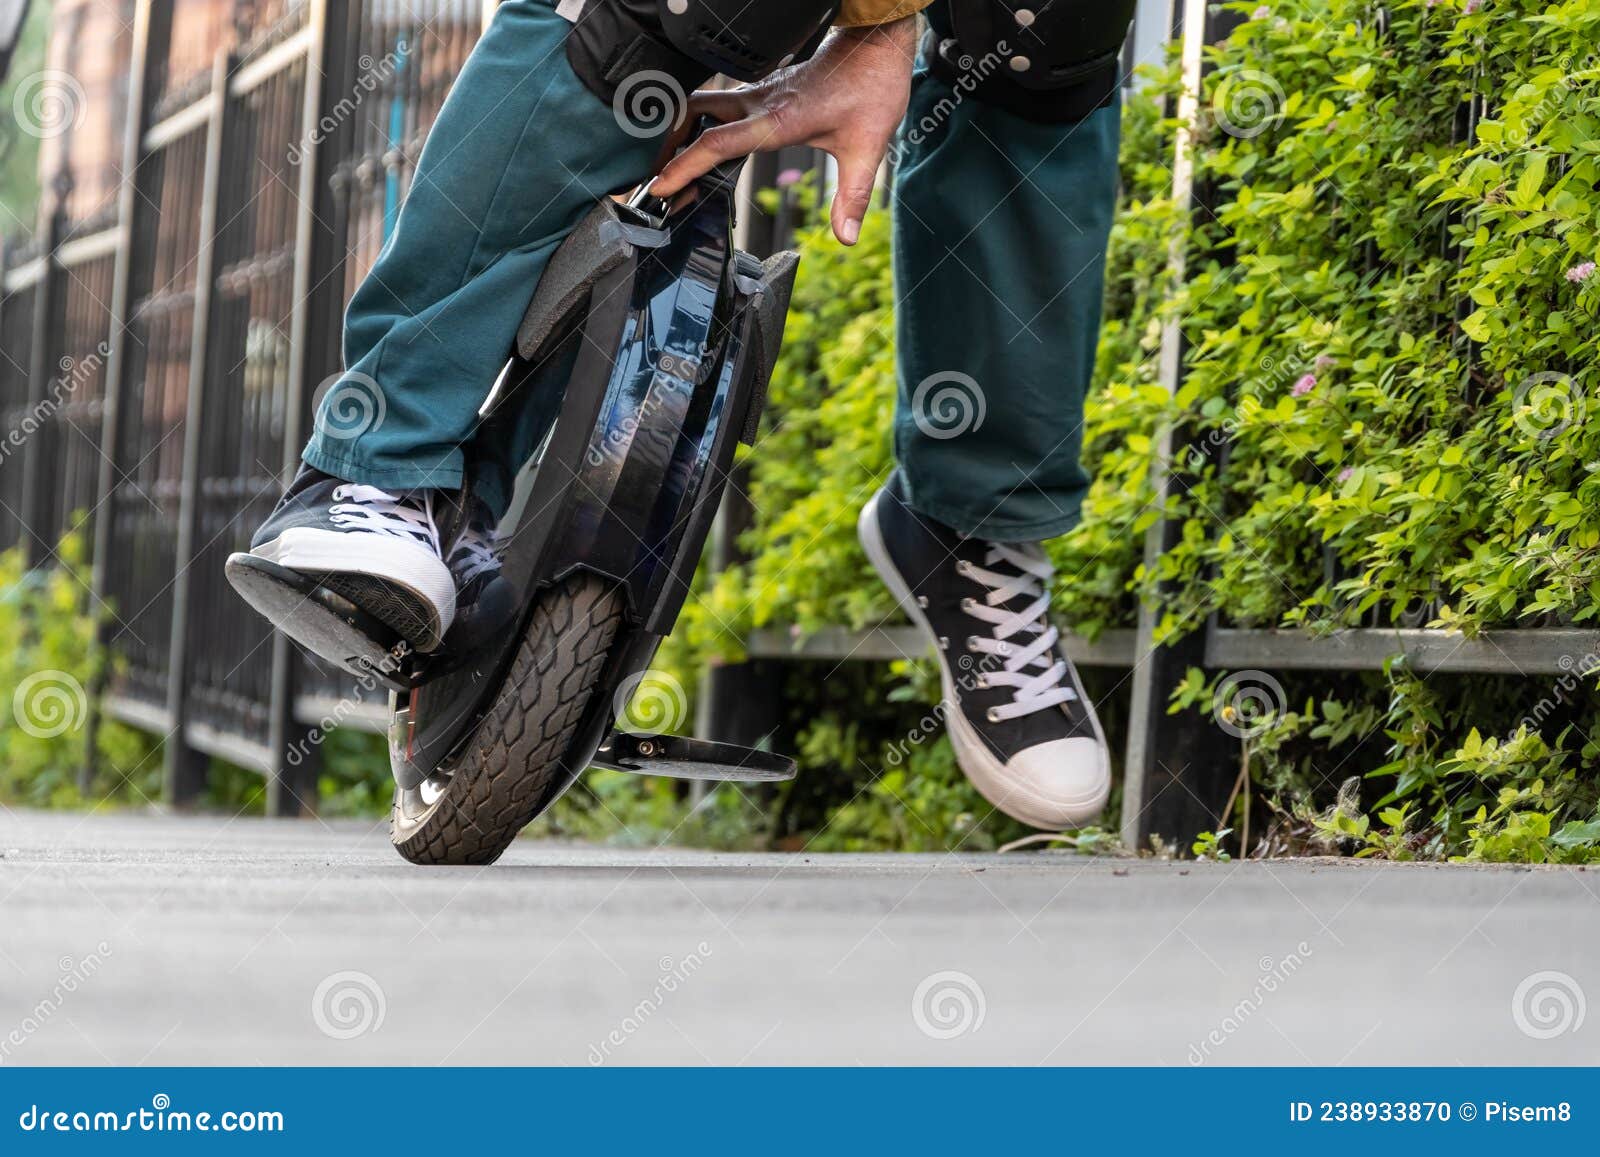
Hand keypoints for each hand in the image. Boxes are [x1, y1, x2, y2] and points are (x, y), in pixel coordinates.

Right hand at [649, 17, 917, 245]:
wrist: (875, 46)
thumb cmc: (871, 89)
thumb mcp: (867, 148)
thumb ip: (852, 196)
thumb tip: (846, 237)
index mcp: (775, 120)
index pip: (715, 143)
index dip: (683, 167)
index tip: (660, 188)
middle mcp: (759, 103)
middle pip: (692, 116)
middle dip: (668, 147)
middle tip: (657, 180)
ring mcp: (758, 93)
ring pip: (701, 105)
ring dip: (681, 132)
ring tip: (672, 165)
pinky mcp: (764, 89)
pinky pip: (719, 104)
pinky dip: (702, 123)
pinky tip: (706, 142)